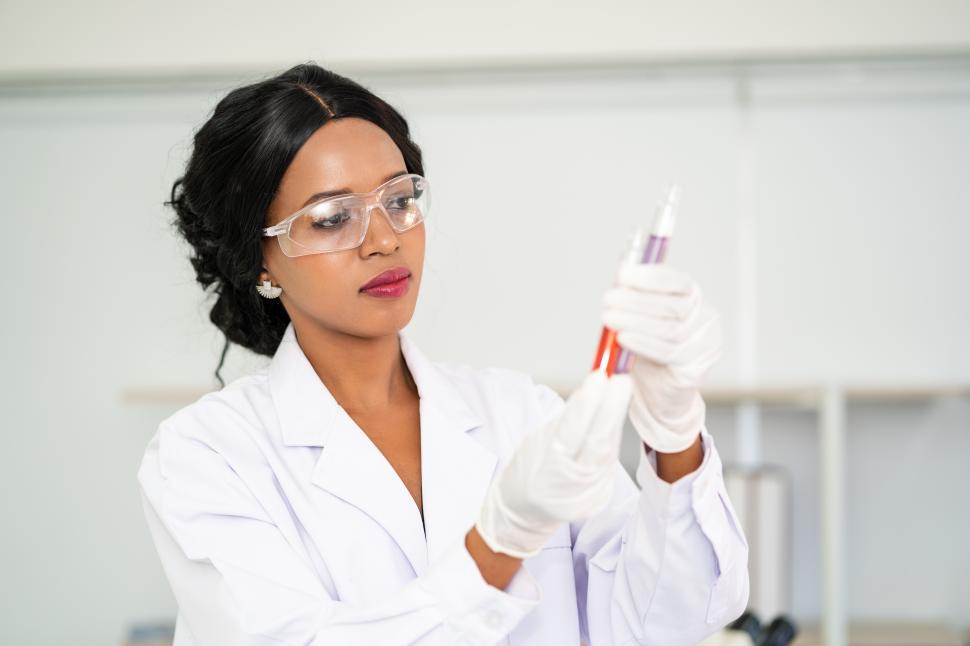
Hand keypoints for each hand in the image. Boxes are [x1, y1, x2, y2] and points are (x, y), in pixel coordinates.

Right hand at [475, 371, 632, 558]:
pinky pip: (609, 461)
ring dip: (615, 419)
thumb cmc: (524, 474)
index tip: (600, 377)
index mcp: (548, 471)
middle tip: (621, 379)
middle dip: (613, 407)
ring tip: (619, 391)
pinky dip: (612, 437)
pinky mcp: (600, 498)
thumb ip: (564, 423)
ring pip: (609, 450)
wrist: (522, 514)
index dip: (589, 403)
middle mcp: (572, 486)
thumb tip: (587, 394)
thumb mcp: (535, 444)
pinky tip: (614, 419)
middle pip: (599, 441)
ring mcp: (589, 495)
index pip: (573, 431)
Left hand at [601, 264, 721, 452]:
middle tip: (608, 298)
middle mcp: (705, 320)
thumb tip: (620, 274)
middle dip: (636, 300)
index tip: (623, 274)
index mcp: (694, 301)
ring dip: (634, 321)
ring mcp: (705, 346)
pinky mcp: (696, 369)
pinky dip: (642, 343)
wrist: (660, 395)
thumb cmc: (650, 352)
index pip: (678, 281)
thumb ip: (636, 298)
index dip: (651, 277)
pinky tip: (622, 338)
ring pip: (668, 329)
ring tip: (609, 316)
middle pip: (672, 306)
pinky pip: (667, 352)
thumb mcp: (643, 320)